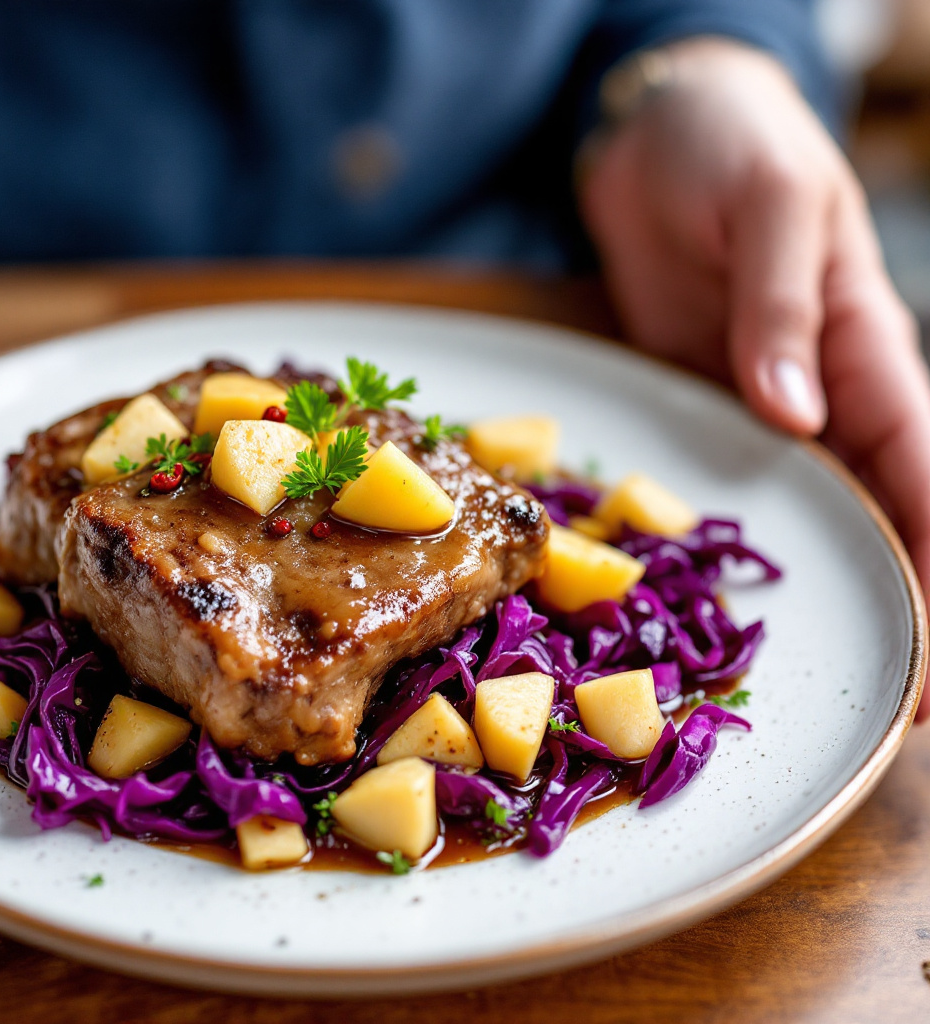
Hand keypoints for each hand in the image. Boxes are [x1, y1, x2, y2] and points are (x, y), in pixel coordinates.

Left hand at [580, 39, 929, 715]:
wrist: (652, 134)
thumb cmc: (729, 149)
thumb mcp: (770, 205)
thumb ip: (783, 306)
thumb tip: (795, 414)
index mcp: (865, 348)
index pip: (927, 467)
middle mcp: (822, 395)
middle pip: (881, 513)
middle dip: (908, 606)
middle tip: (911, 711)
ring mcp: (759, 408)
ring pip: (811, 515)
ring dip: (827, 594)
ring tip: (827, 686)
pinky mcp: (697, 407)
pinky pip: (726, 487)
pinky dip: (735, 545)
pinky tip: (716, 603)